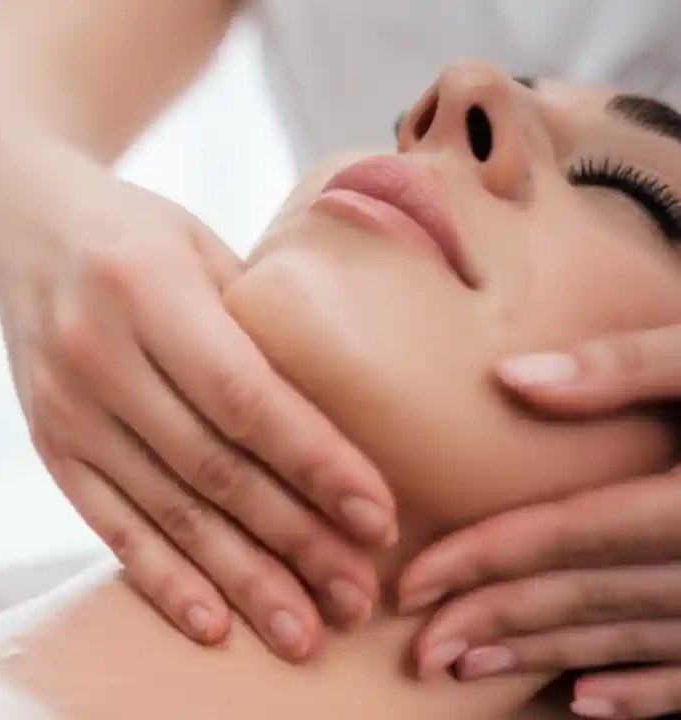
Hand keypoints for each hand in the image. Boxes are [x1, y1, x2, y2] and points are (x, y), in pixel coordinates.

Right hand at [0, 164, 394, 658]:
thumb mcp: (200, 246)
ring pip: (166, 510)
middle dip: (293, 539)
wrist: (20, 229)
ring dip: (240, 578)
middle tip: (356, 596)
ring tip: (302, 632)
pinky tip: (214, 624)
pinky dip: (163, 578)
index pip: (245, 396)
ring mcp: (64, 406)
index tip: (380, 520)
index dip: (316, 462)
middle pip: (211, 467)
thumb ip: (260, 325)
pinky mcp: (48, 443)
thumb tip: (351, 424)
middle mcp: (96, 353)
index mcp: (146, 287)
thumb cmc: (137, 236)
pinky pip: (109, 525)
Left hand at [400, 325, 680, 717]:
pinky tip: (584, 706)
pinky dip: (644, 694)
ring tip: (467, 669)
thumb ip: (627, 368)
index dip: (481, 560)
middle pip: (583, 598)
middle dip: (494, 622)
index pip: (563, 536)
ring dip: (544, 659)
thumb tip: (510, 379)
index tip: (413, 582)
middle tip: (418, 647)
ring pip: (628, 641)